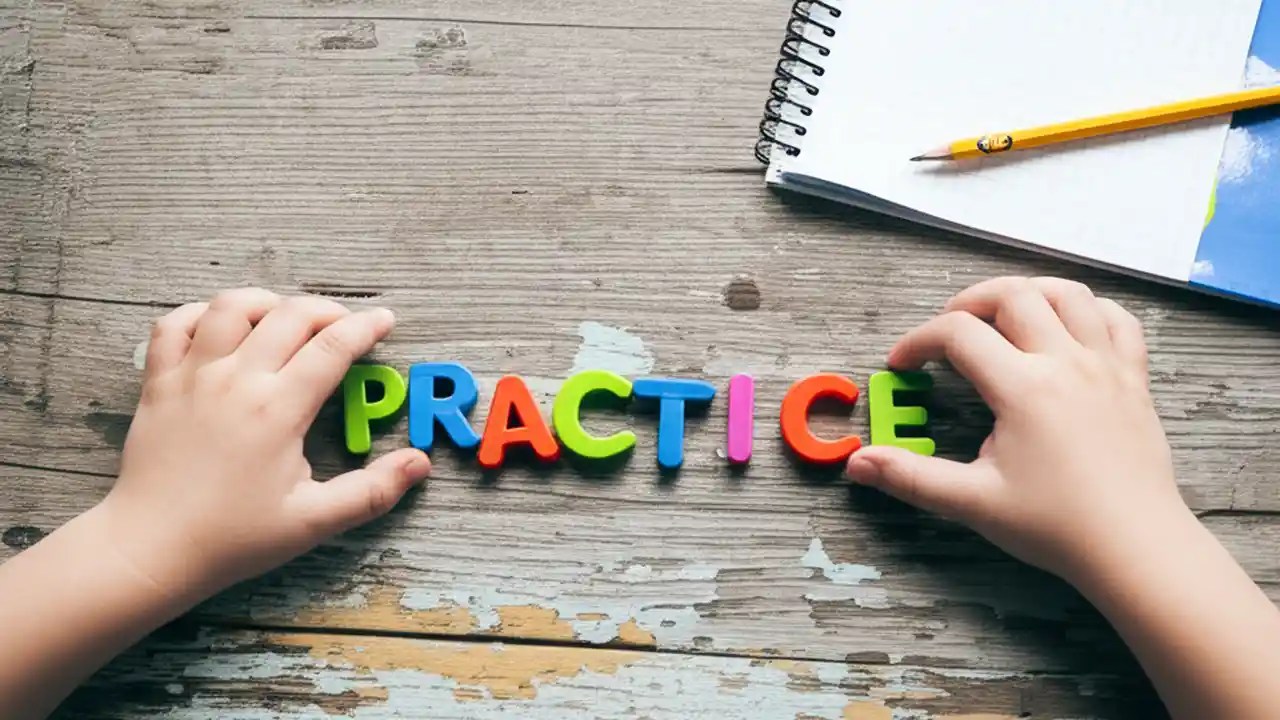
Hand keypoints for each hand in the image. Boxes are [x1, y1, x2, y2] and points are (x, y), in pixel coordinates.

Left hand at [98, 288, 429, 604]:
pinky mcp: (158, 383)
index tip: (385, 322)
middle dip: (327, 310)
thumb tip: (419, 464)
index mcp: (278, 410)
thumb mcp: (313, 521)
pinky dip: (201, 314)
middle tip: (346, 325)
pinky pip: (174, 325)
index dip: (366, 327)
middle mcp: (236, 380)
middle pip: (289, 315)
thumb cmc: (232, 538)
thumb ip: (372, 491)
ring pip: (231, 306)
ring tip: (286, 317)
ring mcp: (192, 376)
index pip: (333, 347)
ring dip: (267, 302)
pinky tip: (221, 326)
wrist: (150, 549)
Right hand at [847, 277, 1186, 583]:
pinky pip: (1117, 320)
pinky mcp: (1134, 379)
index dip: (919, 342)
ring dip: (1028, 292)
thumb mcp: (974, 502)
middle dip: (969, 301)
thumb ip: (911, 477)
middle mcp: (1066, 363)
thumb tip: (858, 463)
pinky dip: (1089, 309)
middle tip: (948, 329)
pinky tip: (1068, 326)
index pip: (958, 334)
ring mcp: (1106, 366)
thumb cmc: (1057, 526)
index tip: (902, 366)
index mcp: (1024, 388)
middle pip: (1013, 294)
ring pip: (1068, 293)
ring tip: (1002, 314)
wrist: (1135, 547)